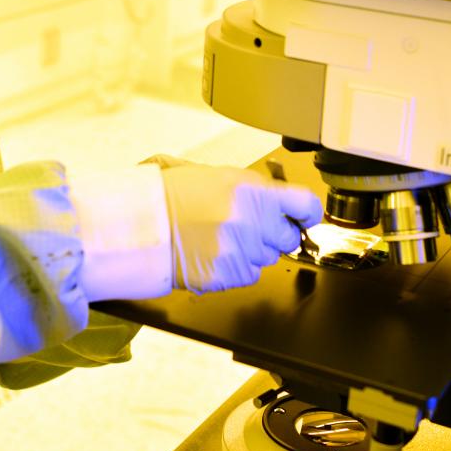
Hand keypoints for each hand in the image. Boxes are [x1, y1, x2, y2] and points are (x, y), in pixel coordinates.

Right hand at [159, 165, 322, 293]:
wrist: (143, 222)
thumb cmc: (173, 195)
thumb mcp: (217, 175)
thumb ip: (254, 188)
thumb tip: (283, 199)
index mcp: (250, 191)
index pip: (304, 204)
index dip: (307, 212)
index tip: (304, 216)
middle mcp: (250, 222)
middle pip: (288, 237)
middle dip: (273, 233)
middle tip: (249, 226)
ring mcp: (239, 251)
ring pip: (269, 258)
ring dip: (254, 251)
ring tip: (225, 238)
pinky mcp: (227, 275)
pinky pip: (249, 275)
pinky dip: (238, 267)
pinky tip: (217, 253)